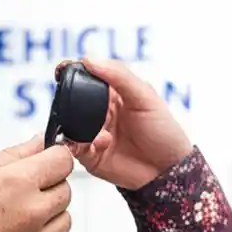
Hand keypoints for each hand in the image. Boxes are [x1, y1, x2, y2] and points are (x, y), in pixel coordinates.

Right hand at [0, 136, 74, 231]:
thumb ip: (14, 155)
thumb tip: (39, 142)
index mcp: (19, 183)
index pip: (63, 160)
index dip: (54, 158)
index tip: (46, 162)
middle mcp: (33, 212)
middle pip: (66, 190)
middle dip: (50, 186)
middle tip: (22, 192)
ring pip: (64, 221)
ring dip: (49, 215)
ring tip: (16, 218)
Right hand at [60, 57, 193, 189]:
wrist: (168, 172)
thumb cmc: (164, 132)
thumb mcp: (146, 97)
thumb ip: (119, 76)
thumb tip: (89, 59)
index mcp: (111, 93)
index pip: (86, 76)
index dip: (72, 71)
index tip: (63, 69)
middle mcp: (98, 112)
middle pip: (70, 100)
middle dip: (68, 102)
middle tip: (74, 106)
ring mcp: (91, 133)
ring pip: (68, 124)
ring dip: (76, 127)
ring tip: (99, 134)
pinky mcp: (88, 155)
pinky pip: (72, 147)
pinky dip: (79, 145)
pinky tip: (101, 145)